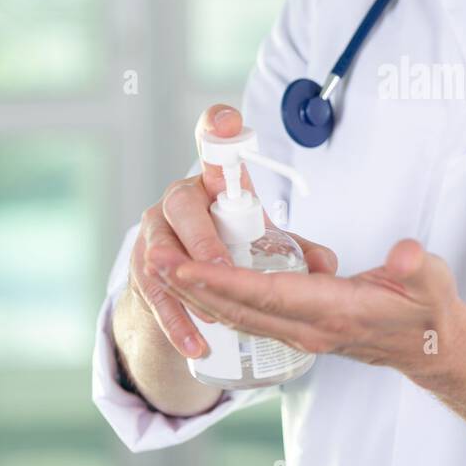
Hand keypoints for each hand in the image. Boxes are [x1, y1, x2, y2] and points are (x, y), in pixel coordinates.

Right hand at [130, 103, 336, 358]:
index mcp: (213, 184)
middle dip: (201, 238)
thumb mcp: (264, 240)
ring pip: (159, 253)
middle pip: (181, 205)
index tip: (227, 122)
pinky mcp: (139, 268)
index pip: (212, 146)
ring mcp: (153, 233)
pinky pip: (152, 294)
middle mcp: (179, 200)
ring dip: (185, 286)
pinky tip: (196, 343)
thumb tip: (326, 266)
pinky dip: (175, 321)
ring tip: (210, 315)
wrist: (186, 272)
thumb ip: (298, 250)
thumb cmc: (232, 245)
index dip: (217, 128)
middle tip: (223, 266)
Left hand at [157, 236, 465, 379]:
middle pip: (241, 309)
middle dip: (196, 288)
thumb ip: (415, 267)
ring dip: (200, 297)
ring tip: (165, 271)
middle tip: (156, 261)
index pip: (268, 295)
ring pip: (241, 317)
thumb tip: (404, 255)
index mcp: (335, 312)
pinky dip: (221, 303)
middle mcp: (311, 329)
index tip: (187, 266)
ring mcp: (303, 336)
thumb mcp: (431, 282)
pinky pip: (252, 319)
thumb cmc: (428, 310)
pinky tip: (200, 288)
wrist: (430, 348)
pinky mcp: (301, 333)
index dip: (224, 282)